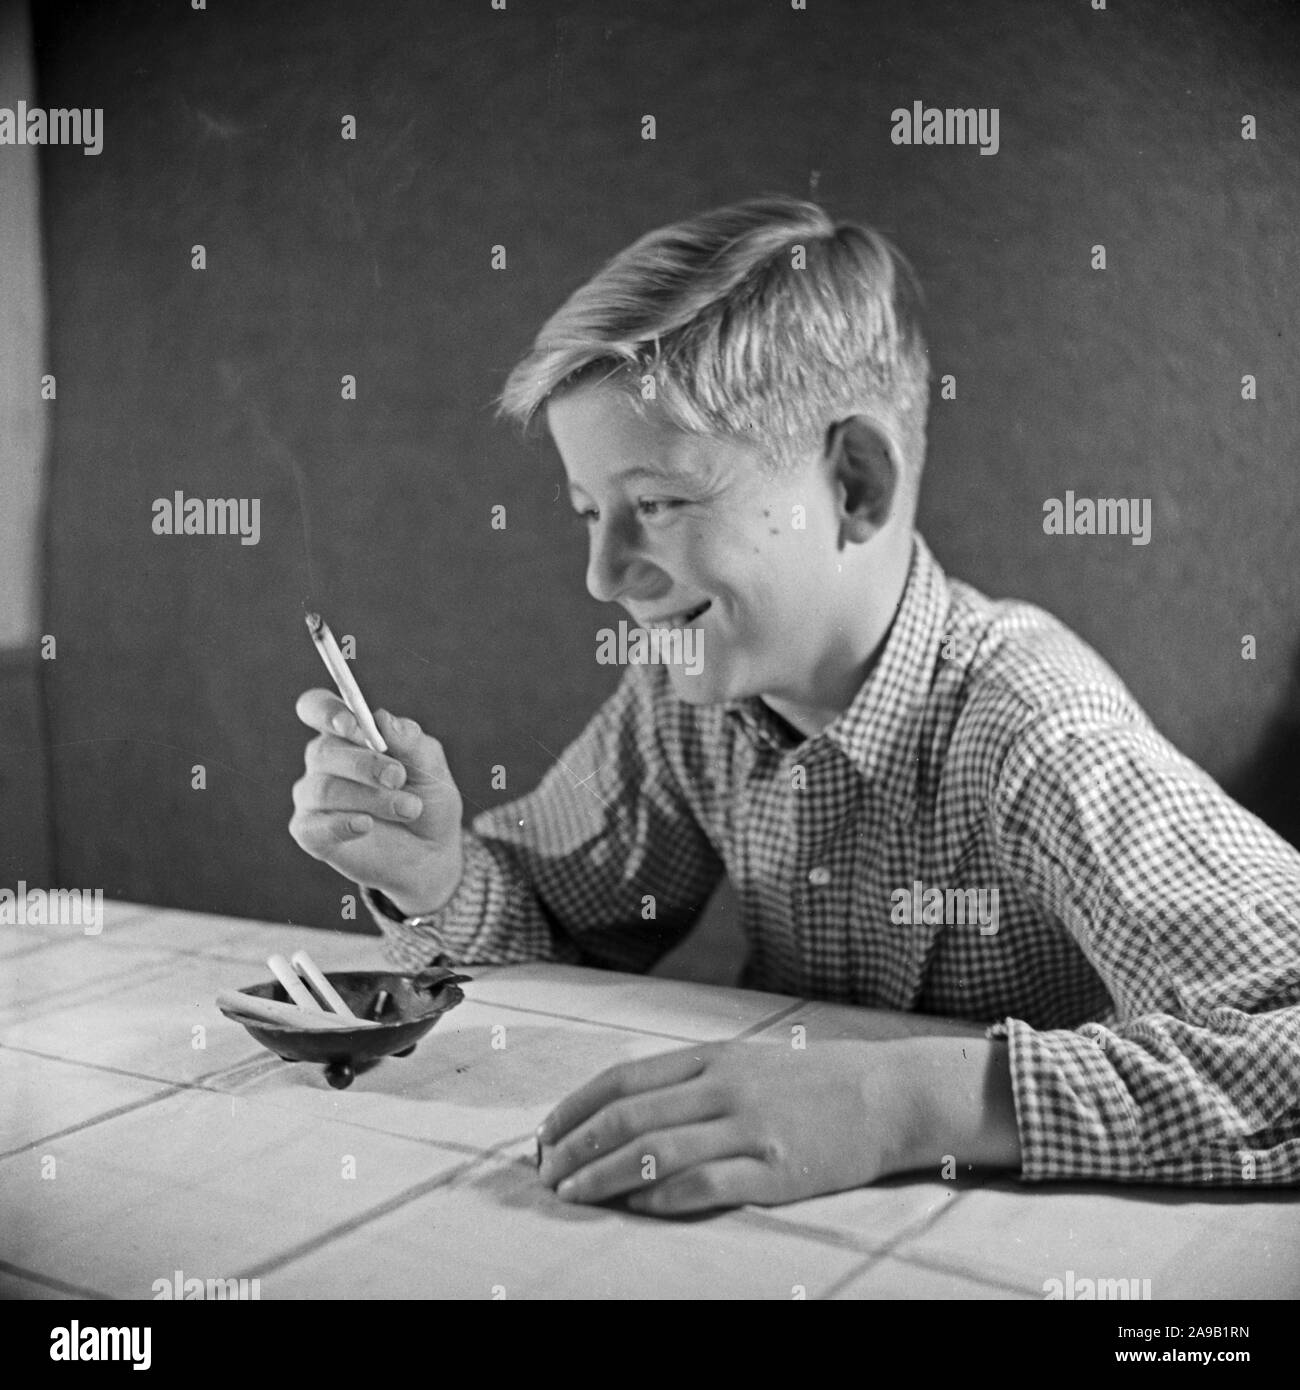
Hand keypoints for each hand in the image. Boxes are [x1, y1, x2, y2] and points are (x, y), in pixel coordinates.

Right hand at [289, 689, 463, 912]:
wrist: (429, 854)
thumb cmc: (427, 802)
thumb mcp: (432, 770)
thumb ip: (411, 742)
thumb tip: (385, 718)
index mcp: (347, 734)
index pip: (316, 707)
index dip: (328, 712)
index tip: (357, 727)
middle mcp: (323, 760)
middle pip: (324, 751)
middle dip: (365, 764)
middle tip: (399, 777)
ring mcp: (312, 796)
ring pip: (325, 788)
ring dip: (370, 798)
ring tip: (409, 808)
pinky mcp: (310, 832)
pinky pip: (313, 825)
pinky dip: (341, 824)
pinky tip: (366, 825)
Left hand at [535, 1039, 920, 1215]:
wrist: (888, 1093)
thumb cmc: (812, 1081)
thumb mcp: (747, 1062)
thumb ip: (693, 1080)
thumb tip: (627, 1106)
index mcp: (711, 1058)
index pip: (623, 1079)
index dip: (575, 1107)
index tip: (544, 1133)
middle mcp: (723, 1087)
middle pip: (628, 1115)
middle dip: (575, 1145)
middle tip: (543, 1173)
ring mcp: (749, 1127)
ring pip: (655, 1150)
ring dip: (603, 1175)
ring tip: (571, 1194)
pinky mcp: (776, 1168)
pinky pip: (707, 1183)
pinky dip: (663, 1196)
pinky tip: (636, 1208)